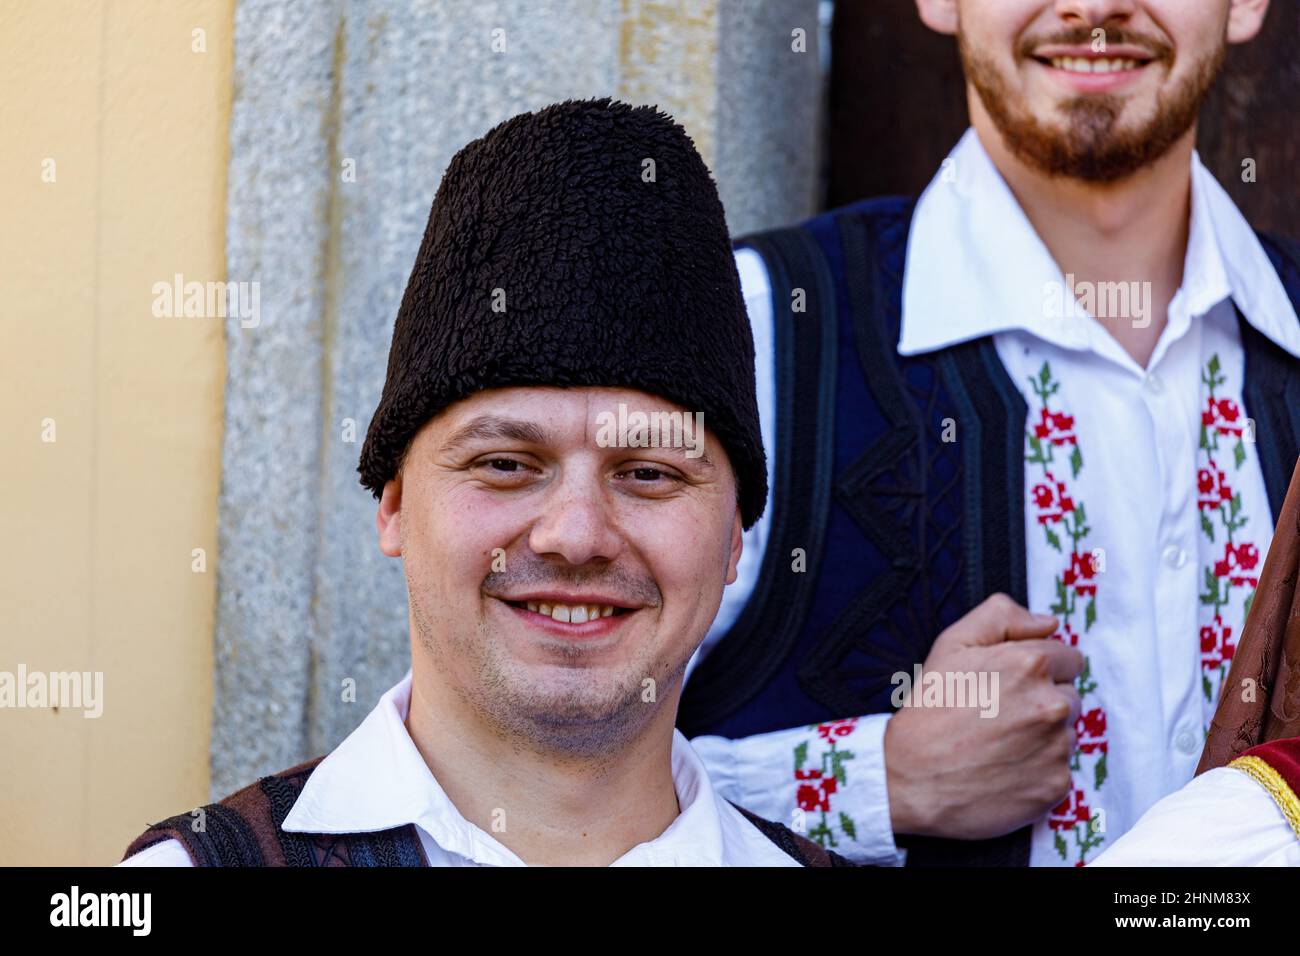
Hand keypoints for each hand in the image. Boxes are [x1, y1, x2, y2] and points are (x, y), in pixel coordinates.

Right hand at [883, 593, 1082, 839]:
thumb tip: (1049, 623)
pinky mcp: (1057, 784)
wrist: (913, 778)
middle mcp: (1053, 704)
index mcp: (1031, 664)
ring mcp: (1058, 747)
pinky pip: (1061, 769)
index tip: (1012, 684)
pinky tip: (1007, 768)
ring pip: (1067, 733)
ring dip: (1044, 735)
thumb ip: (1001, 617)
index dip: (1038, 669)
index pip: (1068, 658)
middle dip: (1044, 700)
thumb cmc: (929, 709)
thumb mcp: (952, 644)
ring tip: (1001, 742)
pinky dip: (1039, 769)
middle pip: (1071, 695)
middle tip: (1002, 713)